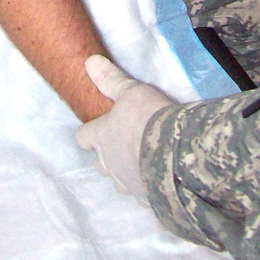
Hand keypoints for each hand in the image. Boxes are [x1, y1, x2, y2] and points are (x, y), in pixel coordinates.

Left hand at [76, 56, 174, 201]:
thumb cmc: (148, 117)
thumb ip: (111, 79)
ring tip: (141, 164)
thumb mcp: (130, 92)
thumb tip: (89, 62)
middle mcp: (110, 163)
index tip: (93, 130)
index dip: (88, 133)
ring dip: (126, 174)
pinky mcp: (146, 198)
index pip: (83, 137)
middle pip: (99, 165)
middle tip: (121, 146)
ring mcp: (127, 183)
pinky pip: (142, 194)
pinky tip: (158, 180)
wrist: (175, 152)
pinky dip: (147, 187)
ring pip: (119, 182)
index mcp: (102, 138)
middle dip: (107, 158)